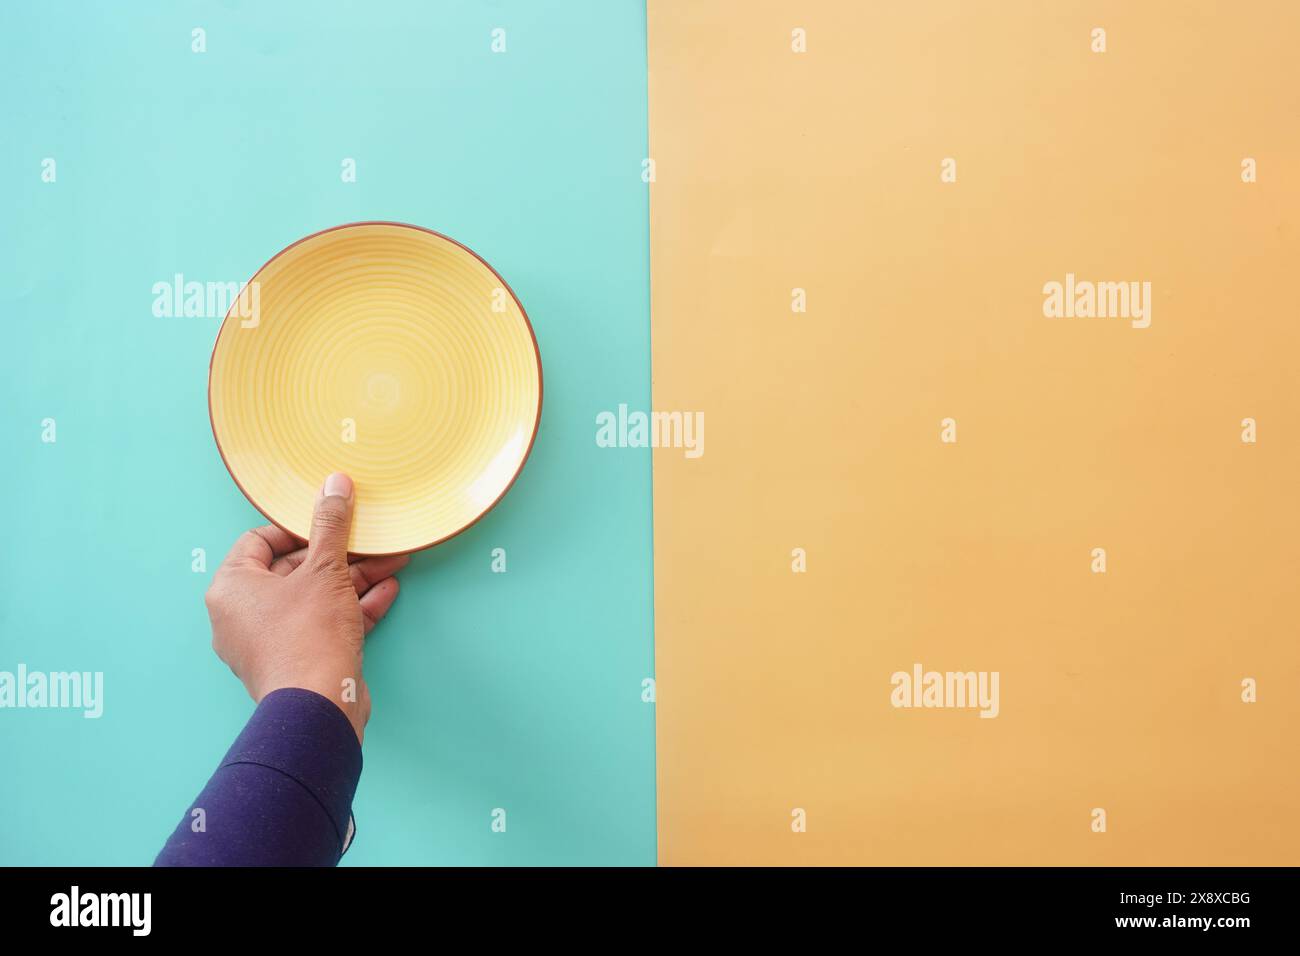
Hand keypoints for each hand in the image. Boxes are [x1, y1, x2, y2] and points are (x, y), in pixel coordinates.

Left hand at [204, 473, 407, 741]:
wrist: (320, 706)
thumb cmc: (308, 635)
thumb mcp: (326, 569)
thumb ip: (331, 525)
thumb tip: (334, 484)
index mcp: (232, 588)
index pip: (258, 541)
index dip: (296, 527)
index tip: (328, 521)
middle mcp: (242, 615)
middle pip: (292, 570)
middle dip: (338, 555)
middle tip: (369, 541)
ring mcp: (268, 642)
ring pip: (313, 598)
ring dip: (352, 580)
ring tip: (390, 563)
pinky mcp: (296, 661)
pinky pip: (322, 624)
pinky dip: (351, 608)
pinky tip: (386, 592)